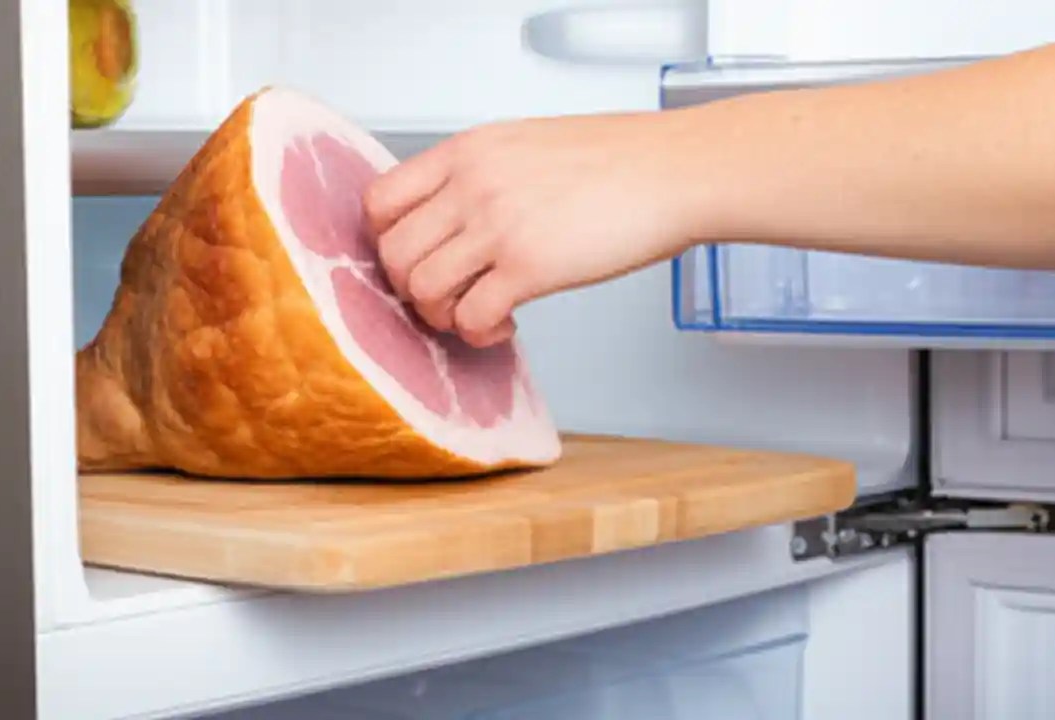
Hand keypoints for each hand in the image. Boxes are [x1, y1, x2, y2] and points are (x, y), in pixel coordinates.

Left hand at [363, 111, 704, 346]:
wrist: (674, 170)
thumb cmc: (619, 159)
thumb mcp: (527, 144)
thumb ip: (481, 176)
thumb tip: (453, 220)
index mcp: (467, 151)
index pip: (380, 201)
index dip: (386, 242)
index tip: (414, 260)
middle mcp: (471, 185)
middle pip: (393, 255)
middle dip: (412, 290)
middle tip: (448, 298)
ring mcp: (497, 226)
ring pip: (423, 290)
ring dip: (444, 317)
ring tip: (477, 316)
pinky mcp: (529, 267)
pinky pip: (470, 317)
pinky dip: (480, 334)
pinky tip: (506, 326)